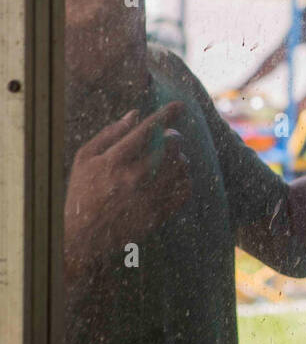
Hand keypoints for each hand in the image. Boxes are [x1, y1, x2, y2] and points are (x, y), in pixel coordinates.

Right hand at [64, 103, 191, 285]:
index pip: (146, 131)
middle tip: (172, 137)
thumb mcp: (85, 159)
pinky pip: (184, 192)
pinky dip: (185, 180)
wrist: (81, 238)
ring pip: (180, 169)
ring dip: (181, 158)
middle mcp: (132, 179)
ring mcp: (146, 198)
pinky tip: (176, 179)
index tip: (179, 105)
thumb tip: (135, 114)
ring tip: (174, 159)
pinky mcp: (156, 215)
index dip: (166, 114)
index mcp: (113, 161)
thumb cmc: (82, 192)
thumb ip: (110, 134)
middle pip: (170, 148)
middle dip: (175, 137)